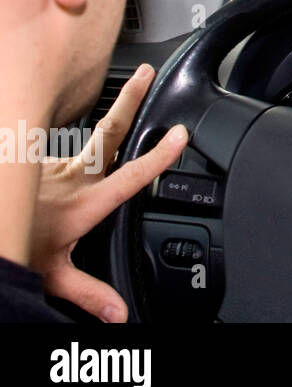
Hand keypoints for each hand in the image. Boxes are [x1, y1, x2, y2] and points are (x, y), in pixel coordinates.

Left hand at [30, 63, 188, 321]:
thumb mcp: (52, 275)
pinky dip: (76, 141)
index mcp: (84, 204)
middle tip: (148, 73)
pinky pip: (62, 148)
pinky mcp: (34, 162)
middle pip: (109, 133)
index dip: (157, 157)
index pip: (129, 178)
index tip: (179, 135)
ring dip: (110, 114)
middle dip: (132, 100)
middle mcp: (71, 179)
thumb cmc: (10, 247)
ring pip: (88, 136)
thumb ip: (90, 293)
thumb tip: (120, 313)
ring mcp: (51, 166)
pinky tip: (80, 137)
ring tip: (127, 88)